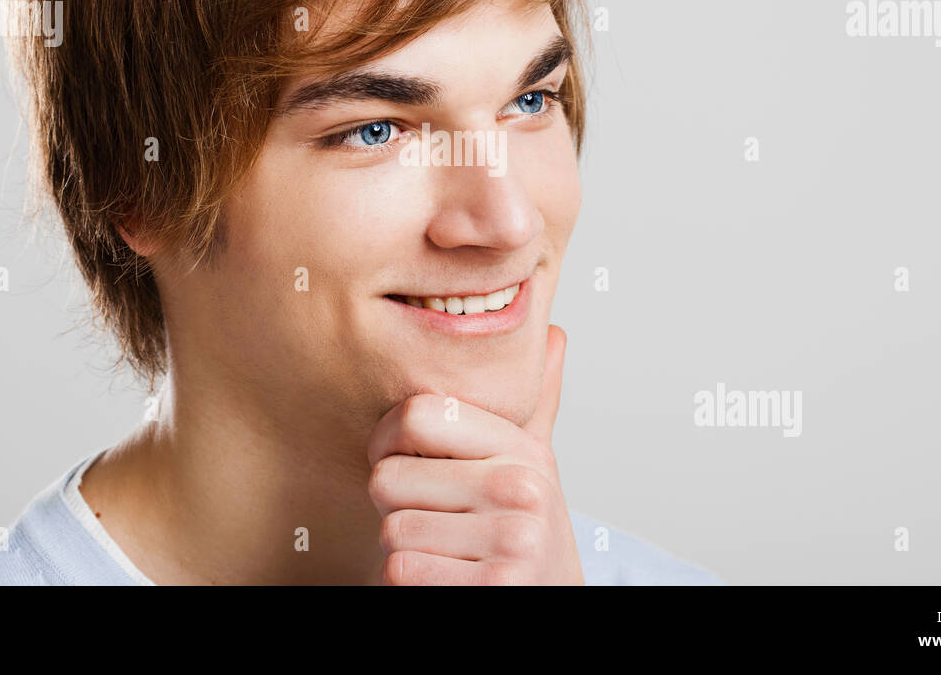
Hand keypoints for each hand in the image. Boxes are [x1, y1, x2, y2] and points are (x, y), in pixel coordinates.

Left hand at [366, 324, 584, 584]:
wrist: (549, 607)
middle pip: (388, 476)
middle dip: (394, 505)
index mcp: (524, 450)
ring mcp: (512, 543)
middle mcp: (523, 489)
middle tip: (429, 519)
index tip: (398, 459)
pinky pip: (401, 570)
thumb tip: (554, 333)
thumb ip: (537, 405)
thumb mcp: (534, 471)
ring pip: (391, 529)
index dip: (386, 439)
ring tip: (441, 551)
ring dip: (403, 548)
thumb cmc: (523, 540)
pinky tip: (442, 580)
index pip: (418, 413)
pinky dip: (407, 582)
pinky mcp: (491, 589)